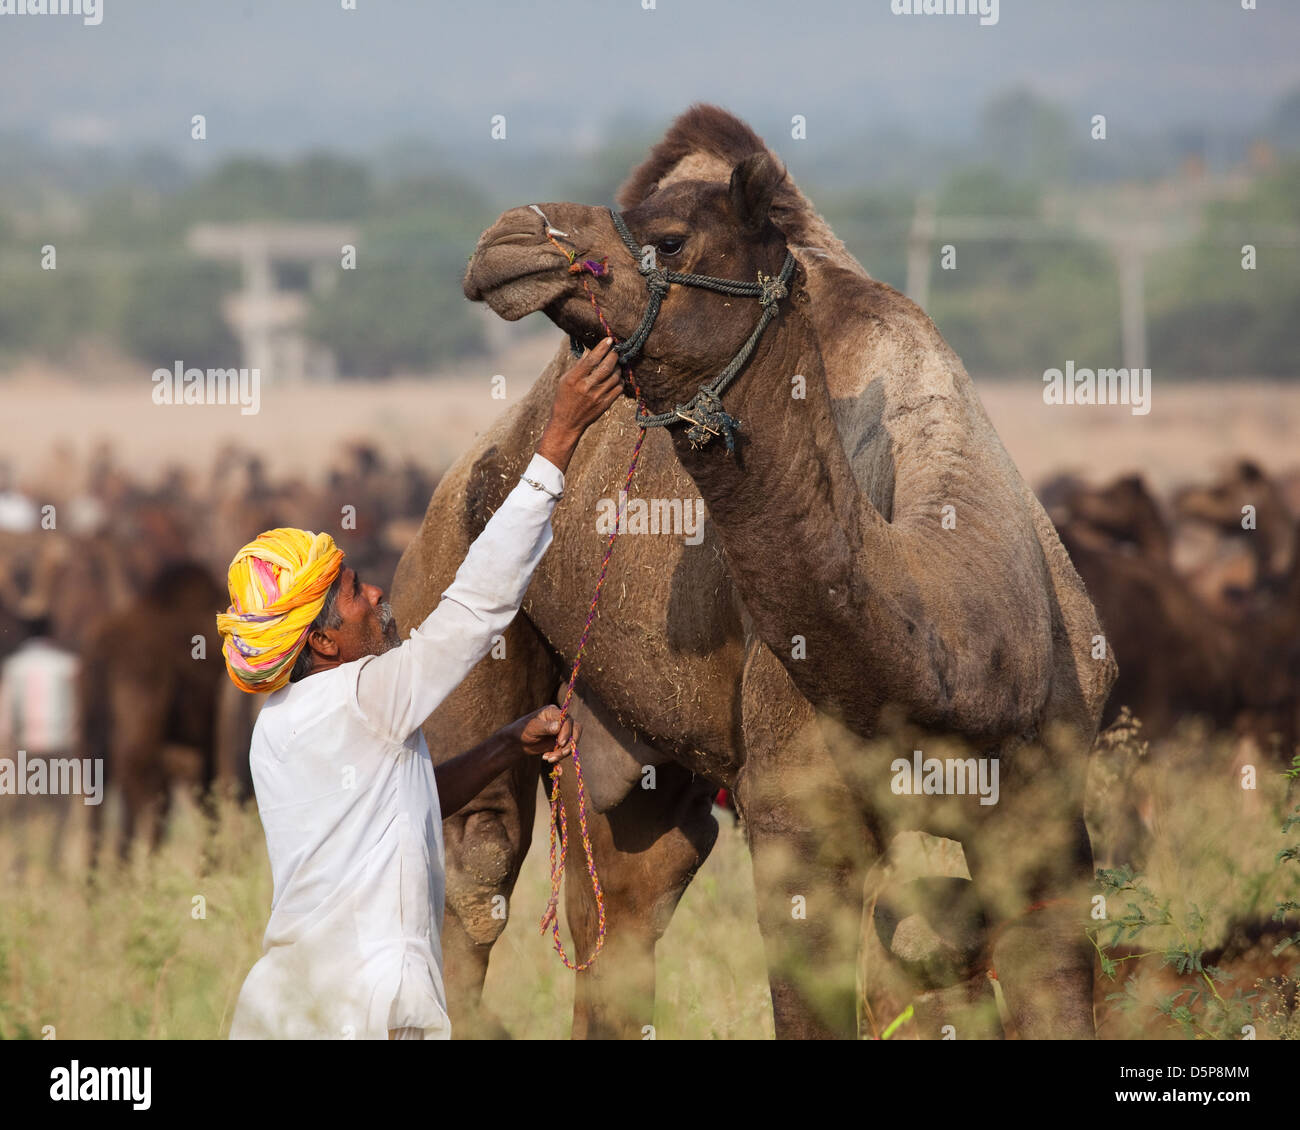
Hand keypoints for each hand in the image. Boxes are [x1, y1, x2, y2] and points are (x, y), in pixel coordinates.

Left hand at [514, 704, 581, 764]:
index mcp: (554, 712)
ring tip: (548, 758)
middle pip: (575, 731)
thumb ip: (545, 727)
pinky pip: (565, 752)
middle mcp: (561, 721)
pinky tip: (558, 770)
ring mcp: (561, 733)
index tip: (560, 743)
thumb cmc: (523, 730)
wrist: (518, 742)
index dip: (567, 732)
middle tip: (559, 754)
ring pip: (571, 744)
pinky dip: (561, 760)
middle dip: (569, 744)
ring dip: (562, 753)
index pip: (568, 721)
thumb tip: (558, 726)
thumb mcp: (533, 727)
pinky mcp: (560, 744)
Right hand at [536, 339, 622, 472]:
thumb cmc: (564, 398)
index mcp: (574, 379)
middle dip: (614, 355)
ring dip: (618, 368)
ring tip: (615, 364)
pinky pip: (619, 388)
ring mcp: (597, 397)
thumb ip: (579, 366)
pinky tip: (616, 378)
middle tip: (615, 351)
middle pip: (606, 366)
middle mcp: (587, 387)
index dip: (602, 347)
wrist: (567, 423)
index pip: (592, 359)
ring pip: (615, 376)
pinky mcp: (605, 405)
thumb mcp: (565, 380)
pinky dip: (620, 380)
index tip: (609, 339)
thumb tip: (592, 351)